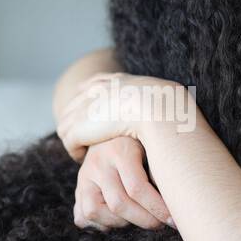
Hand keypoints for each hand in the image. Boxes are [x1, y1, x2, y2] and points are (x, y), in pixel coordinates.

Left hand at [55, 72, 188, 162]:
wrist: (158, 110)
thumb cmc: (168, 107)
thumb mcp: (164, 98)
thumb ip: (158, 100)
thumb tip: (172, 102)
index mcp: (114, 81)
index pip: (93, 85)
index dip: (88, 96)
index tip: (88, 105)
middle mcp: (96, 92)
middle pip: (75, 104)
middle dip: (75, 118)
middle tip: (80, 136)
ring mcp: (85, 109)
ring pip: (68, 124)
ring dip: (74, 138)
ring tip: (82, 151)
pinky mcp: (79, 128)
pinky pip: (70, 143)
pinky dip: (76, 152)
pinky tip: (83, 158)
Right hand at [72, 136, 173, 230]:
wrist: (109, 132)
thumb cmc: (140, 144)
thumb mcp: (151, 149)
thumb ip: (159, 172)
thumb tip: (177, 202)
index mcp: (119, 151)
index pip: (136, 188)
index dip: (157, 208)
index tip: (173, 219)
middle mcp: (97, 163)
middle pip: (118, 204)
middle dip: (143, 220)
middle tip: (160, 223)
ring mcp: (83, 177)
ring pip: (94, 212)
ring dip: (120, 223)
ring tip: (137, 217)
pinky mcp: (77, 189)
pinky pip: (82, 216)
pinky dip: (100, 224)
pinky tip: (117, 218)